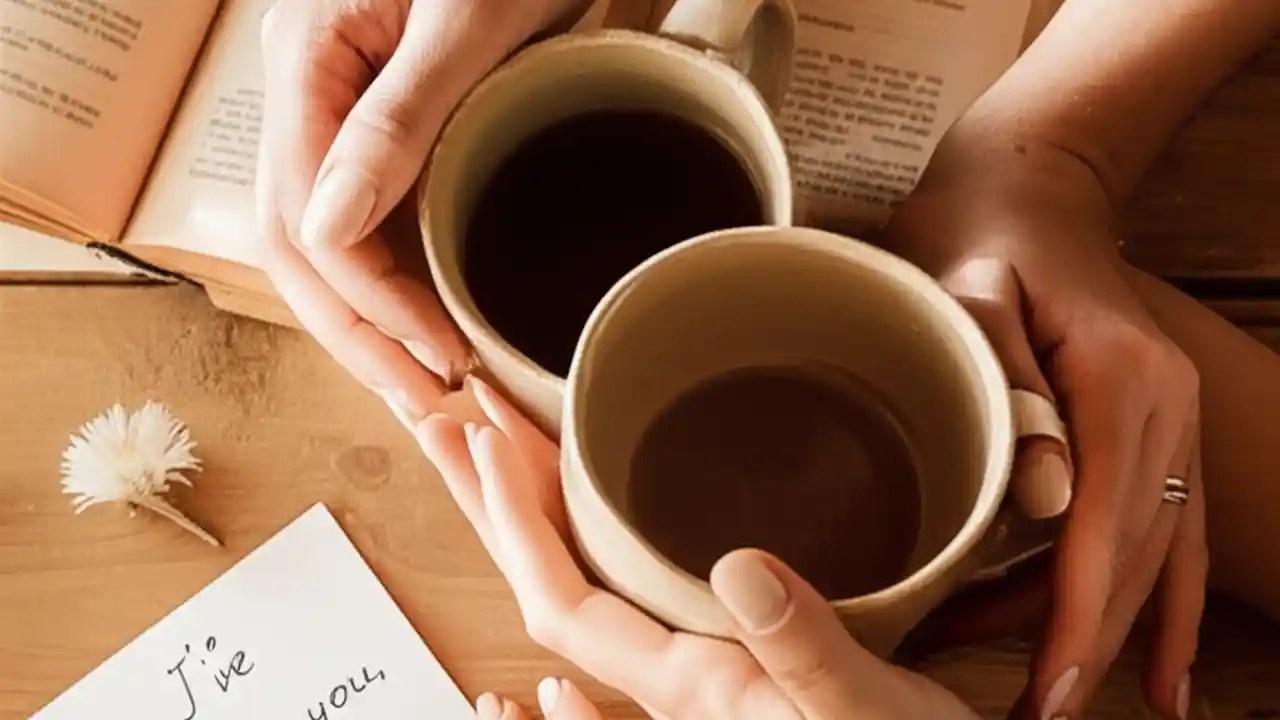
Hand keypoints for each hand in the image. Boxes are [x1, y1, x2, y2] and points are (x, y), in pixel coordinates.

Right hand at [256, 0, 584, 419]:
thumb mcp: (464, 20)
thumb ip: (396, 118)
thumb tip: (330, 230)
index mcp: (306, 62)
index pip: (309, 216)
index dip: (370, 301)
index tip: (436, 356)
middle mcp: (310, 96)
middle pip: (302, 245)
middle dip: (359, 334)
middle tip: (425, 405)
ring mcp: (344, 116)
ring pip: (332, 244)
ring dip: (373, 323)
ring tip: (427, 390)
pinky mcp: (391, 130)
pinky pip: (375, 221)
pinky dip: (400, 284)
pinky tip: (431, 329)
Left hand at [414, 377, 979, 719]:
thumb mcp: (867, 710)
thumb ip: (805, 652)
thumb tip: (738, 571)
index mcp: (689, 683)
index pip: (563, 602)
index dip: (516, 524)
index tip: (493, 444)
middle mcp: (670, 675)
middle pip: (546, 588)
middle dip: (491, 505)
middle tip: (448, 424)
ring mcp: (688, 666)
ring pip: (577, 587)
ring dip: (524, 518)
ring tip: (488, 452)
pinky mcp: (718, 654)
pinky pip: (616, 604)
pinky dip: (575, 562)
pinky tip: (565, 555)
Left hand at [882, 128, 1206, 718]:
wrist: (1024, 187)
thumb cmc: (978, 237)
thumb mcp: (967, 292)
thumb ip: (1007, 386)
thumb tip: (1050, 502)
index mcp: (1122, 380)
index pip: (1108, 524)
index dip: (1083, 618)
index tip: (1058, 694)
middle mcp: (1165, 407)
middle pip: (1142, 551)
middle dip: (1097, 644)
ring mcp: (1170, 418)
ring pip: (1156, 548)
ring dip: (1119, 630)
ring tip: (1073, 702)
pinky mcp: (1154, 426)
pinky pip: (1164, 525)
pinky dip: (1155, 598)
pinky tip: (1151, 663)